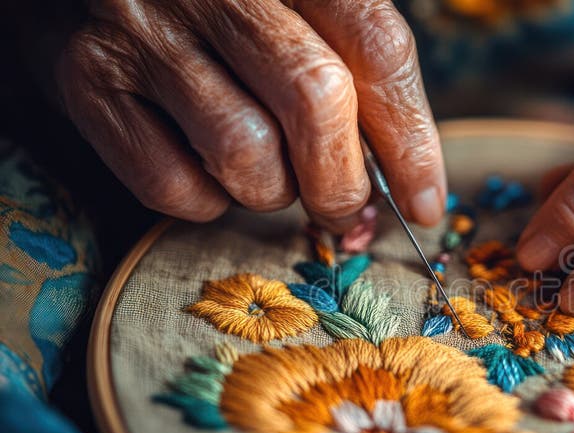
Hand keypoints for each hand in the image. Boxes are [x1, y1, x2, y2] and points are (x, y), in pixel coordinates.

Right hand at [56, 0, 444, 229]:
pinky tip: (211, 171)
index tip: (425, 201)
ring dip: (273, 191)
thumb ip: (355, 66)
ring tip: (269, 171)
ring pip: (244, 153)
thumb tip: (406, 178)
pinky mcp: (84, 79)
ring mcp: (141, 29)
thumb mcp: (301, 5)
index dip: (411, 140)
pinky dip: (207, 202)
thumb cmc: (230, 2)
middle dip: (342, 182)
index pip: (377, 47)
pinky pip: (171, 185)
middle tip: (345, 207)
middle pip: (315, 101)